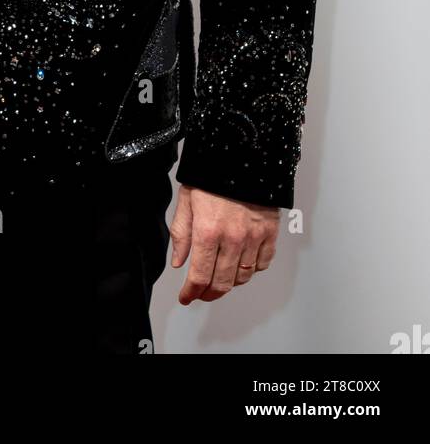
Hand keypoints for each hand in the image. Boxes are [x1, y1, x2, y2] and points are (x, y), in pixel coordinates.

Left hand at [169, 183, 279, 303]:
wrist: (241, 151)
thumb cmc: (212, 173)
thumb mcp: (187, 199)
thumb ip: (181, 233)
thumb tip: (178, 262)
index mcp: (208, 230)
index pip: (199, 276)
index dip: (191, 292)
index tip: (186, 297)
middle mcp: (232, 238)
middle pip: (222, 282)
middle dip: (209, 293)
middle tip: (201, 293)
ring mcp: (254, 237)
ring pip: (243, 276)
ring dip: (230, 283)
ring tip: (220, 278)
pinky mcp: (270, 232)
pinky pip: (262, 263)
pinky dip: (252, 270)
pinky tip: (241, 264)